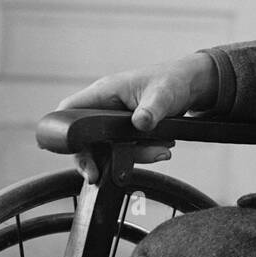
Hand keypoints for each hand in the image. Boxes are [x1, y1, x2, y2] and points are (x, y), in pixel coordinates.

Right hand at [57, 52, 218, 182]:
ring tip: (161, 151)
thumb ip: (151, 110)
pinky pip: (126, 149)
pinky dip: (142, 153)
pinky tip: (162, 149)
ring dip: (133, 156)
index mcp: (104, 92)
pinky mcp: (126, 131)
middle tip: (100, 175)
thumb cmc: (172, 81)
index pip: (70, 109)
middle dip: (97, 158)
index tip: (77, 154)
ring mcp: (115, 121)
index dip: (65, 132)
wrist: (190, 86)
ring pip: (109, 148)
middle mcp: (105, 107)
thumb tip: (140, 123)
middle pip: (86, 138)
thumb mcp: (163, 94)